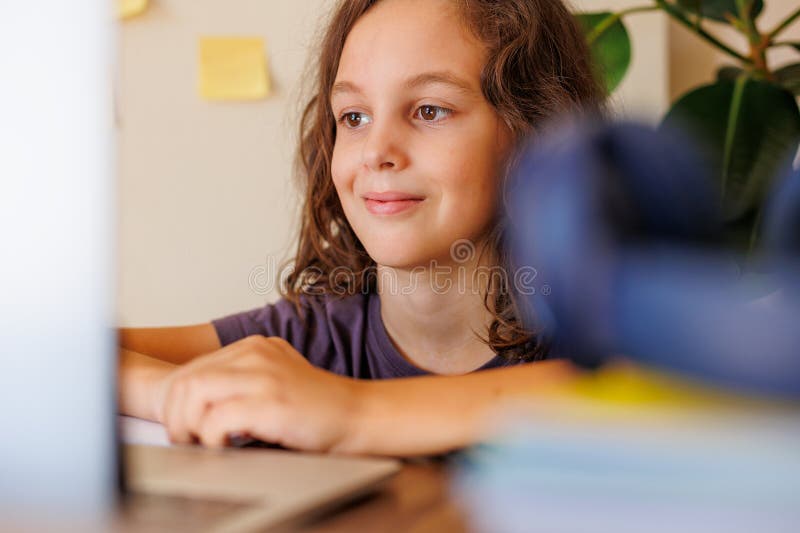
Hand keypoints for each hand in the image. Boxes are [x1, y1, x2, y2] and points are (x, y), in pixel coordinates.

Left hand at [156, 335, 364, 451]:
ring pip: (194, 393)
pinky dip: (211, 438)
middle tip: (185, 440)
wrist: (359, 415)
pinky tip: (225, 446)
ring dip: (188, 425)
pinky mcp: (271, 401)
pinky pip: (216, 418)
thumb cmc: (317, 409)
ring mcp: (264, 375)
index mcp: (254, 347)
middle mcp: (256, 353)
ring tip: (201, 443)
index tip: (184, 427)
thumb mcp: (276, 380)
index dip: (177, 403)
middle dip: (175, 415)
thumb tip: (194, 403)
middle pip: (186, 379)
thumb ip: (242, 381)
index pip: (192, 369)